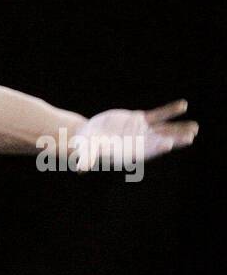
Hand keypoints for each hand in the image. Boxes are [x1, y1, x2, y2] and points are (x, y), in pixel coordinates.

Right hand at [74, 100, 197, 171]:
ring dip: (178, 128)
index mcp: (130, 153)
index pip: (146, 151)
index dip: (157, 147)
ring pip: (163, 129)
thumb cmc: (86, 147)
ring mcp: (142, 131)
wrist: (88, 137)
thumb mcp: (86, 151)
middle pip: (160, 141)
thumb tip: (80, 168)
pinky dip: (170, 111)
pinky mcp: (140, 120)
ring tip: (195, 128)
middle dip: (175, 139)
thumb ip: (87, 158)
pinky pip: (158, 115)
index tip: (168, 144)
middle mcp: (139, 143)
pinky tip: (182, 106)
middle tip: (190, 137)